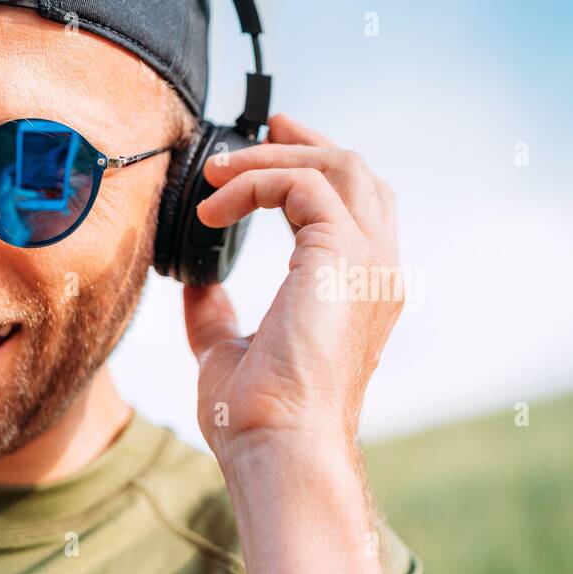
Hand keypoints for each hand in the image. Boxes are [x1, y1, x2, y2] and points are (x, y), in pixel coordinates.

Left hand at [183, 113, 402, 461]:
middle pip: (356, 174)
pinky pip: (302, 184)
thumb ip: (217, 313)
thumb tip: (197, 285)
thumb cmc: (257, 418)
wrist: (276, 446)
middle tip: (255, 127)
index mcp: (360, 292)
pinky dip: (254, 183)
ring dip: (273, 157)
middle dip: (304, 141)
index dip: (312, 169)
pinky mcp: (343, 254)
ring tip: (215, 174)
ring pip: (337, 166)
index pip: (355, 208)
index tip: (263, 153)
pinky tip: (211, 210)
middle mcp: (377, 271)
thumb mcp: (227, 351)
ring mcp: (369, 261)